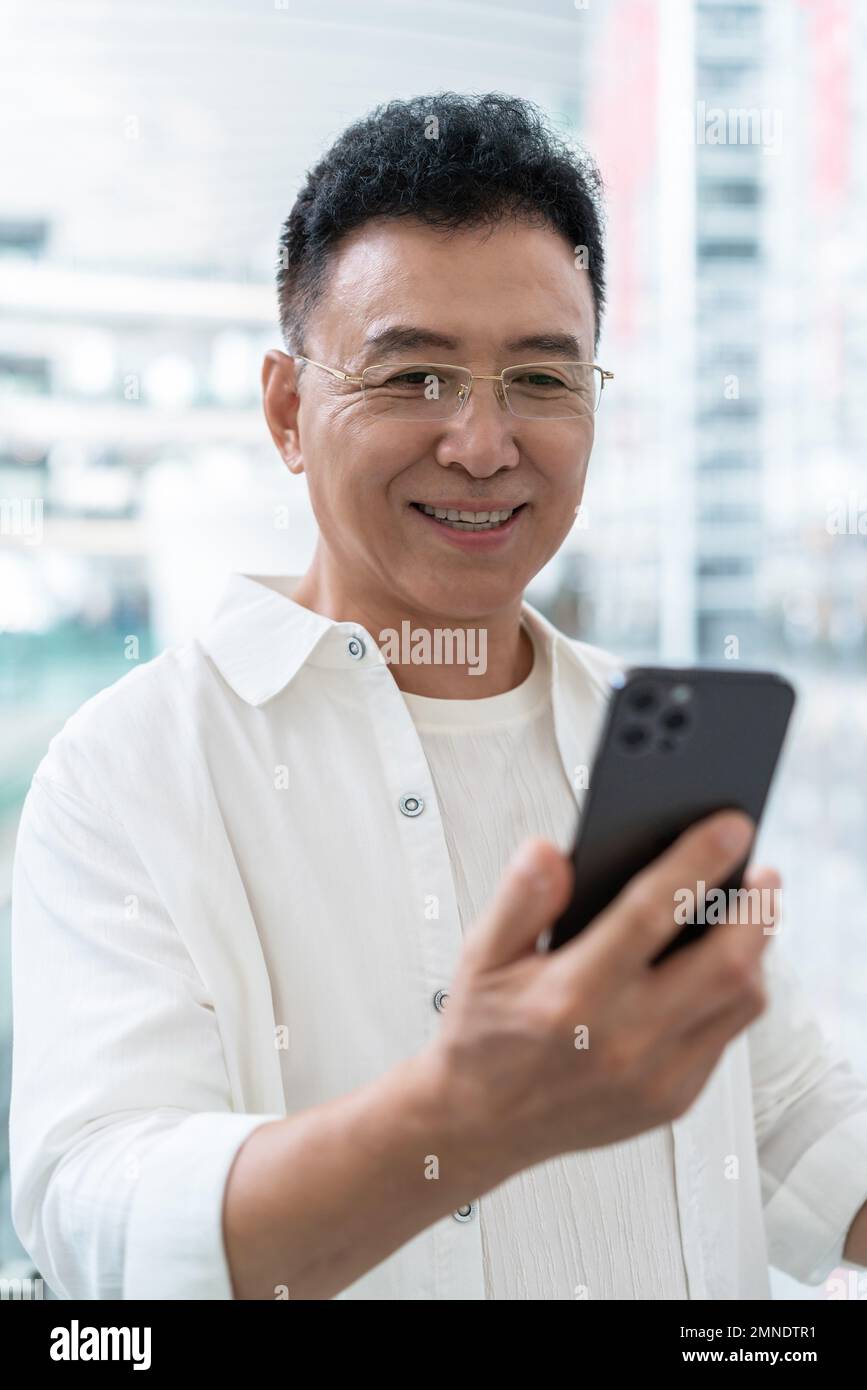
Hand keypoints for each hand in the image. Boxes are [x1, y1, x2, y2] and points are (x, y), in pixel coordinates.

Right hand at [427, 810, 776, 1181]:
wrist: (479, 1125)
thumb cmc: (483, 1033)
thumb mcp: (481, 956)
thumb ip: (518, 898)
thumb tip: (549, 852)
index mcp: (571, 996)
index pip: (650, 913)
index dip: (698, 862)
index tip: (731, 826)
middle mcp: (622, 1040)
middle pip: (726, 964)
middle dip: (756, 908)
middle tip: (764, 871)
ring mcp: (655, 1076)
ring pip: (740, 1001)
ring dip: (755, 950)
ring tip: (749, 912)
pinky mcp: (674, 1099)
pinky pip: (726, 1035)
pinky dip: (733, 991)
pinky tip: (719, 963)